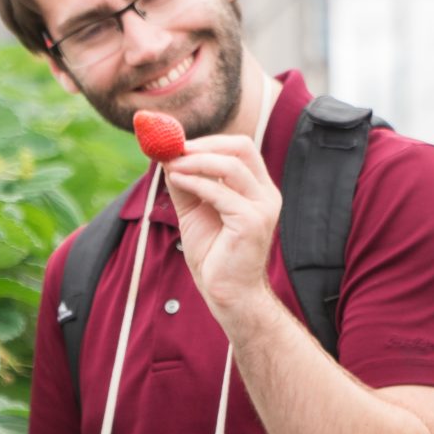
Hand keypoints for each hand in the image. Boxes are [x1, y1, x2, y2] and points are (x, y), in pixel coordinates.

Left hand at [162, 134, 281, 323]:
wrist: (226, 292)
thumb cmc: (214, 254)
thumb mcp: (194, 209)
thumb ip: (186, 182)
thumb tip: (167, 155)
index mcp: (257, 188)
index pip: (240, 148)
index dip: (208, 141)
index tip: (177, 143)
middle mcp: (266, 194)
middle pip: (241, 148)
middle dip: (204, 144)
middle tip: (174, 148)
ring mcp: (263, 207)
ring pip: (231, 165)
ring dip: (196, 161)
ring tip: (171, 165)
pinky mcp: (252, 222)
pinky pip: (221, 193)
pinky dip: (195, 182)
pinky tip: (176, 181)